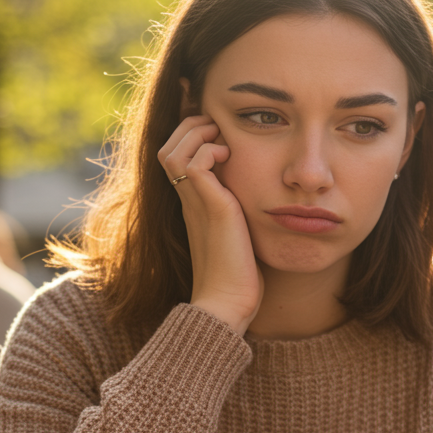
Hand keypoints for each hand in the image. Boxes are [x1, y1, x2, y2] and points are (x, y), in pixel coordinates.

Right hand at [157, 114, 262, 333]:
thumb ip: (241, 213)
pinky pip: (193, 164)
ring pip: (173, 151)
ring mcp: (195, 203)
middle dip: (191, 128)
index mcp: (193, 204)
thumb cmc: (238, 276)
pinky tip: (230, 159)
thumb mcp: (239, 235)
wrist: (227, 303)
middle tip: (218, 130)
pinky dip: (209, 150)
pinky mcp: (210, 207)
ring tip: (221, 141)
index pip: (176, 157)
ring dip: (197, 135)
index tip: (219, 136)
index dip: (191, 137)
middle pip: (167, 147)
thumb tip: (265, 200)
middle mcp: (188, 200)